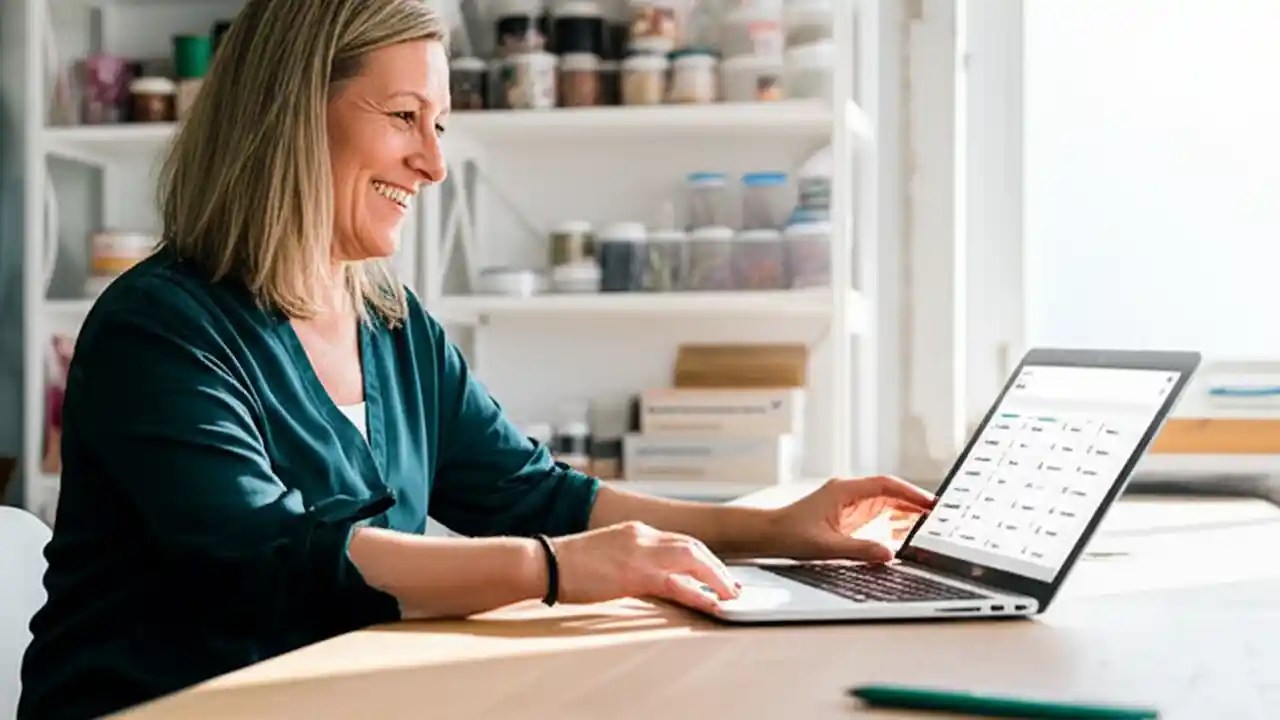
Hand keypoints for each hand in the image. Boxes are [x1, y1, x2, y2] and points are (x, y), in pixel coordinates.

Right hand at [551, 521, 740, 612]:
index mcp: (636, 530)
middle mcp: (643, 535)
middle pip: (693, 546)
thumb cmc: (569, 565)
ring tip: (730, 595)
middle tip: (732, 586)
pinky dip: (699, 593)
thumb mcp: (608, 556)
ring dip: (716, 577)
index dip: (703, 557)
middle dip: (716, 566)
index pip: (680, 540)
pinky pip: (677, 583)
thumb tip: (654, 579)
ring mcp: (640, 551)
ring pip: (693, 558)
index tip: (716, 573)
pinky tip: (712, 604)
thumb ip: (632, 561)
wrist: (546, 562)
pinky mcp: (635, 572)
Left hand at [766, 476, 935, 561]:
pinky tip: (904, 531)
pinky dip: (892, 519)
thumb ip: (859, 549)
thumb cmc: (790, 534)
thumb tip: (888, 554)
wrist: (769, 534)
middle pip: (889, 492)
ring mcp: (848, 502)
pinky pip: (876, 512)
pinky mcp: (847, 514)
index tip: (929, 504)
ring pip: (885, 501)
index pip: (884, 485)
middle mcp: (848, 493)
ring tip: (926, 526)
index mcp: (844, 492)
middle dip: (913, 503)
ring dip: (904, 511)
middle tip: (937, 517)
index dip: (910, 493)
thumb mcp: (826, 546)